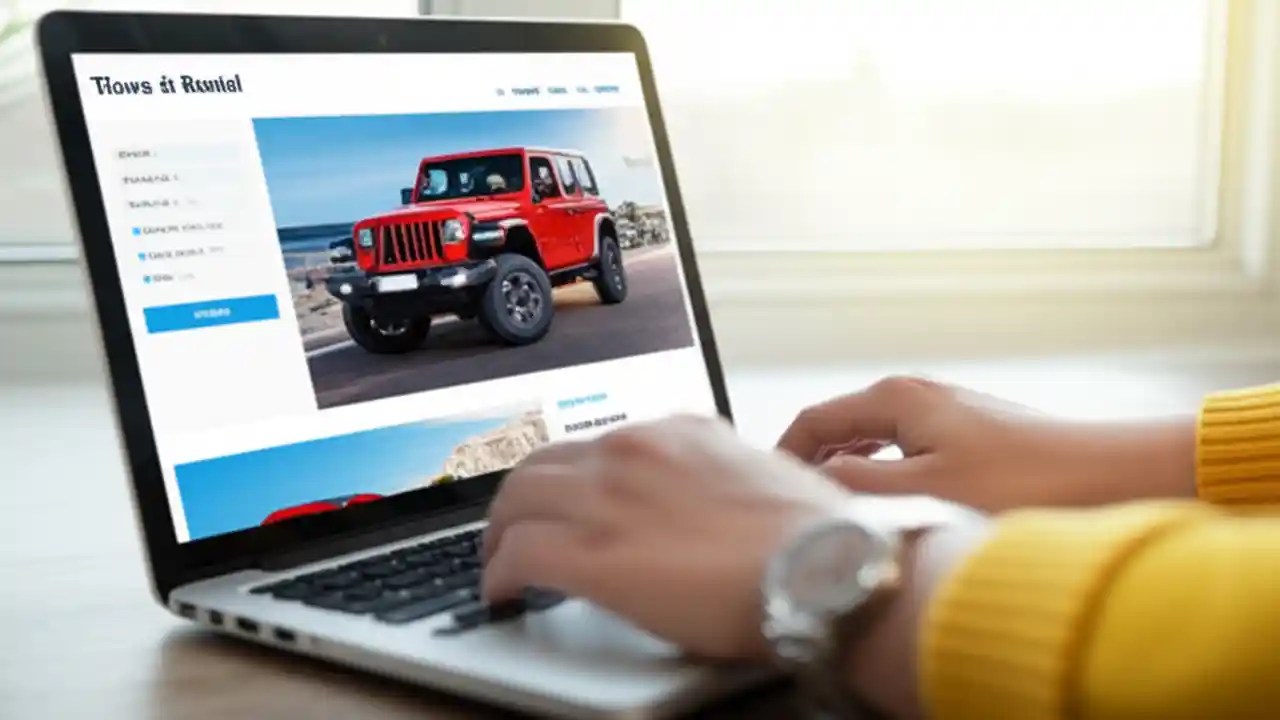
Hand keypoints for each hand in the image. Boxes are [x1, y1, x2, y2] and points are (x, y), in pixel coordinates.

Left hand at [481, 414, 855, 659]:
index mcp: (677, 432)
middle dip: (519, 500)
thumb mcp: (761, 479)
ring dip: (499, 535)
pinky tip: (501, 593)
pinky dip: (499, 575)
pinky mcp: (591, 554)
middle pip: (541, 465)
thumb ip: (718, 478)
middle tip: (514, 529)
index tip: (568, 500)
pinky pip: (518, 556)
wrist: (823, 570)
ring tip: (497, 563)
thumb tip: (707, 503)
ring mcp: (607, 498)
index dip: (571, 477)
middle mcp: (633, 451)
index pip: (598, 444)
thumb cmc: (812, 540)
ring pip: (516, 503)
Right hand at [778, 376, 1196, 511]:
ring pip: (872, 444)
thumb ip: (854, 485)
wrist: (1113, 475)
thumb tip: (805, 484)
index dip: (783, 457)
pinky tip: (892, 510)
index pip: (813, 420)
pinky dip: (884, 478)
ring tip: (838, 516)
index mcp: (894, 397)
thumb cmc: (1023, 482)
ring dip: (850, 476)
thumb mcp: (922, 490)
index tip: (767, 495)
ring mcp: (945, 413)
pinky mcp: (970, 436)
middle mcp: (916, 395)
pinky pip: (903, 453)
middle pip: (840, 429)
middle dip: (814, 467)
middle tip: (796, 513)